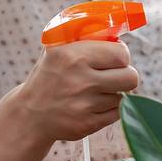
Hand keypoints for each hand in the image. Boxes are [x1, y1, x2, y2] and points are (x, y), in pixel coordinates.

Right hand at [14, 41, 138, 141]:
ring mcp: (84, 105)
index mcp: (72, 56)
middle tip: (114, 75)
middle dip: (125, 75)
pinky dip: (110, 109)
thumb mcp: (59, 50)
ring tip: (94, 91)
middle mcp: (79, 80)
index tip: (115, 58)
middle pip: (131, 77)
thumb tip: (119, 36)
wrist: (30, 114)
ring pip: (124, 96)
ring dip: (114, 93)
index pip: (121, 54)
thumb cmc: (52, 76)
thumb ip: (88, 40)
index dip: (121, 56)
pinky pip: (118, 113)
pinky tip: (94, 105)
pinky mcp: (88, 124)